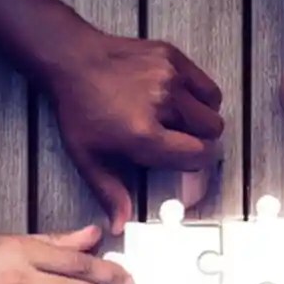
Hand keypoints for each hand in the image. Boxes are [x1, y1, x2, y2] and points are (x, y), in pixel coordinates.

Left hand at [47, 32, 222, 230]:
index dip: (196, 165)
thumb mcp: (88, 156)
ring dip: (203, 119)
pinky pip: (206, 85)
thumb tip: (121, 225)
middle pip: (211, 132)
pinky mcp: (173, 58)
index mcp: (144, 134)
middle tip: (182, 142)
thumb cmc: (78, 109)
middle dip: (202, 141)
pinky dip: (202, 96)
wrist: (71, 59)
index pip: (198, 156)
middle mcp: (163, 104)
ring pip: (213, 108)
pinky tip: (183, 101)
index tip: (187, 165)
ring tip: (182, 122)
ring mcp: (170, 78)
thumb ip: (110, 192)